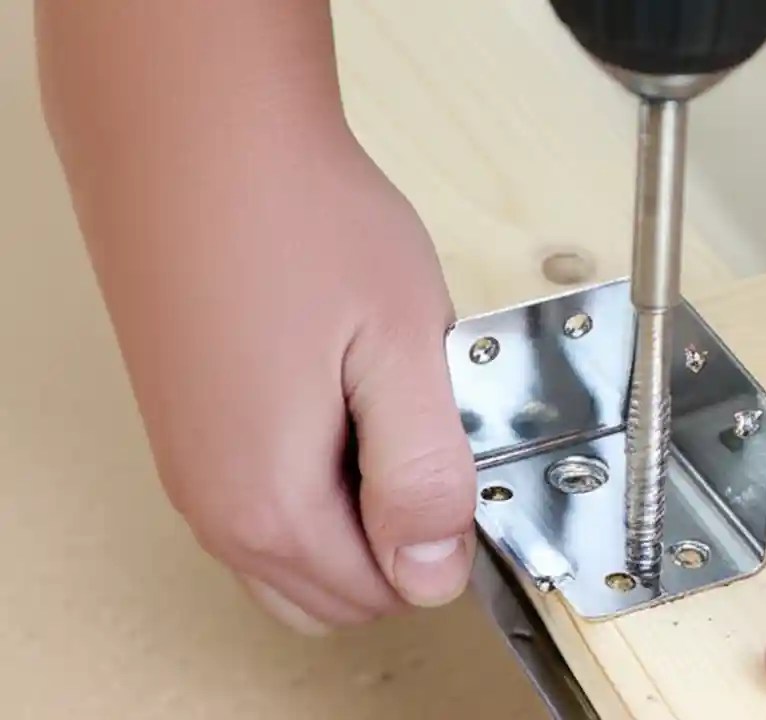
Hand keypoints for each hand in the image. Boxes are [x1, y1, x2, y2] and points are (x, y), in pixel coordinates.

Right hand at [101, 142, 475, 633]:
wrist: (194, 134)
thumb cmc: (298, 222)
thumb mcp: (404, 351)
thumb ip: (425, 477)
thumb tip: (434, 573)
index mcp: (269, 506)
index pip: (387, 594)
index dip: (444, 540)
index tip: (458, 457)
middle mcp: (214, 507)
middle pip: (339, 588)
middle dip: (399, 534)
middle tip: (423, 429)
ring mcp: (192, 467)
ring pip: (300, 547)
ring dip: (359, 501)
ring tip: (382, 400)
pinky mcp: (189, 425)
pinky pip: (265, 495)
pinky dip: (317, 470)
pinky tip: (337, 381)